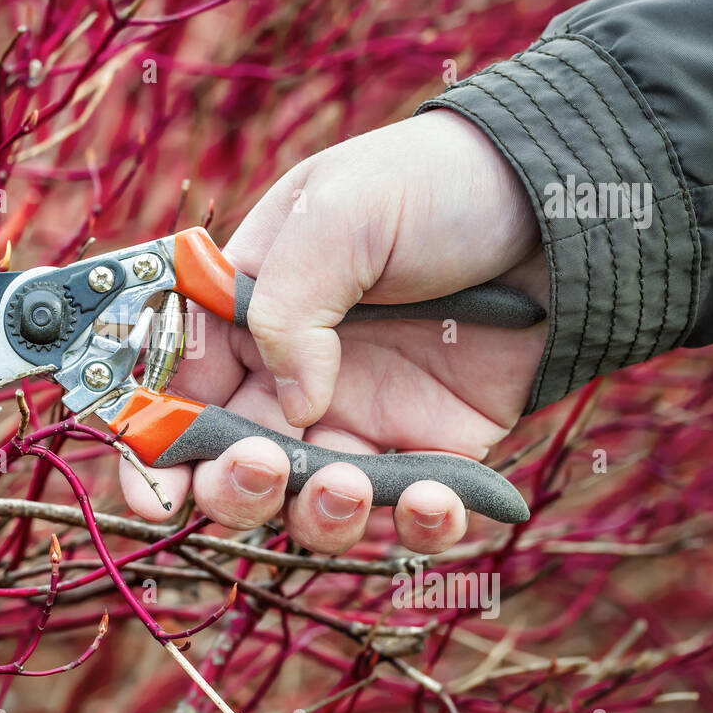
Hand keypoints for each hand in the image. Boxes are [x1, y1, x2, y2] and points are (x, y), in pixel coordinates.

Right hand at [119, 109, 549, 553]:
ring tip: (352, 484)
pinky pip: (413, 514)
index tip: (154, 490)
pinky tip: (437, 499)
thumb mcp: (342, 211)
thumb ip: (287, 304)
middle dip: (233, 489)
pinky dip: (420, 526)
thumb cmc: (434, 186)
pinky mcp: (435, 450)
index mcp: (250, 314)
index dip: (156, 447)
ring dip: (318, 516)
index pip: (181, 391)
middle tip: (265, 465)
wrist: (558, 205)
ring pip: (311, 507)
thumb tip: (295, 405)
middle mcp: (295, 376)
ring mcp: (364, 419)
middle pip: (232, 467)